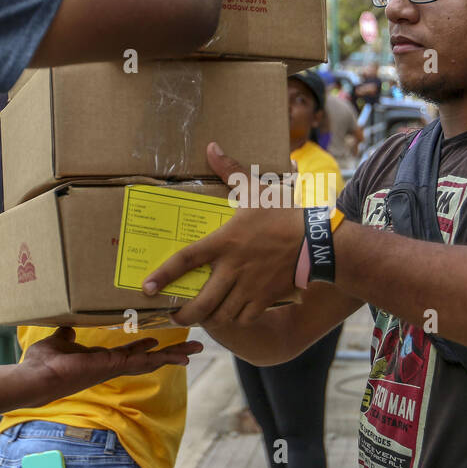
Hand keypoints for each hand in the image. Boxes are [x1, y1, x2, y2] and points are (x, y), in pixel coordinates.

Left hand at [18, 327, 203, 405]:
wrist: (36, 376)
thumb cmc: (42, 363)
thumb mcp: (57, 341)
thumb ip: (66, 334)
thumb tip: (67, 327)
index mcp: (100, 359)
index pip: (128, 353)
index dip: (142, 347)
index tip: (156, 340)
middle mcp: (112, 366)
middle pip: (147, 360)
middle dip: (168, 354)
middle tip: (190, 350)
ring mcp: (115, 367)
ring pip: (152, 361)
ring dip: (174, 355)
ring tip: (195, 350)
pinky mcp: (115, 366)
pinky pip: (145, 361)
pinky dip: (164, 358)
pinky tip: (180, 356)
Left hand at [141, 143, 304, 325]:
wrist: (319, 242)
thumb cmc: (285, 214)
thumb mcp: (257, 189)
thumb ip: (230, 171)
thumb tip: (211, 147)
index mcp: (225, 242)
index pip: (186, 260)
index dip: (163, 276)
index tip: (147, 287)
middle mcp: (233, 269)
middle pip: (201, 303)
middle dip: (184, 315)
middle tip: (175, 316)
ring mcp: (249, 287)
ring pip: (221, 315)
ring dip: (210, 318)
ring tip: (203, 315)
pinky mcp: (265, 299)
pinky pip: (243, 318)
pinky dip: (234, 320)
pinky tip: (231, 315)